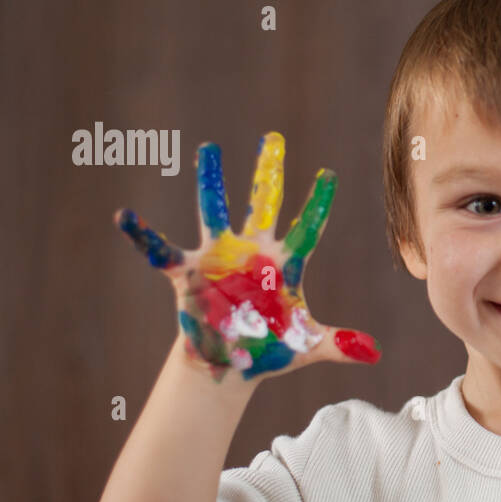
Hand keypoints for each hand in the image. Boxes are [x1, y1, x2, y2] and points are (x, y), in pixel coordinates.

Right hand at [115, 132, 380, 381]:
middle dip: (268, 172)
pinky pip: (161, 251)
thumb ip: (341, 344)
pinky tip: (125, 216)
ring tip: (210, 148)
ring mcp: (220, 259)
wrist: (232, 364)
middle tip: (273, 137)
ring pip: (214, 211)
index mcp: (285, 265)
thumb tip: (376, 353)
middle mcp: (253, 253)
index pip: (306, 228)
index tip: (329, 173)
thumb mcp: (308, 346)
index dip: (317, 203)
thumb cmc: (272, 350)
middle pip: (262, 203)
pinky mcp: (190, 274)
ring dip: (211, 181)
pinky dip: (142, 236)